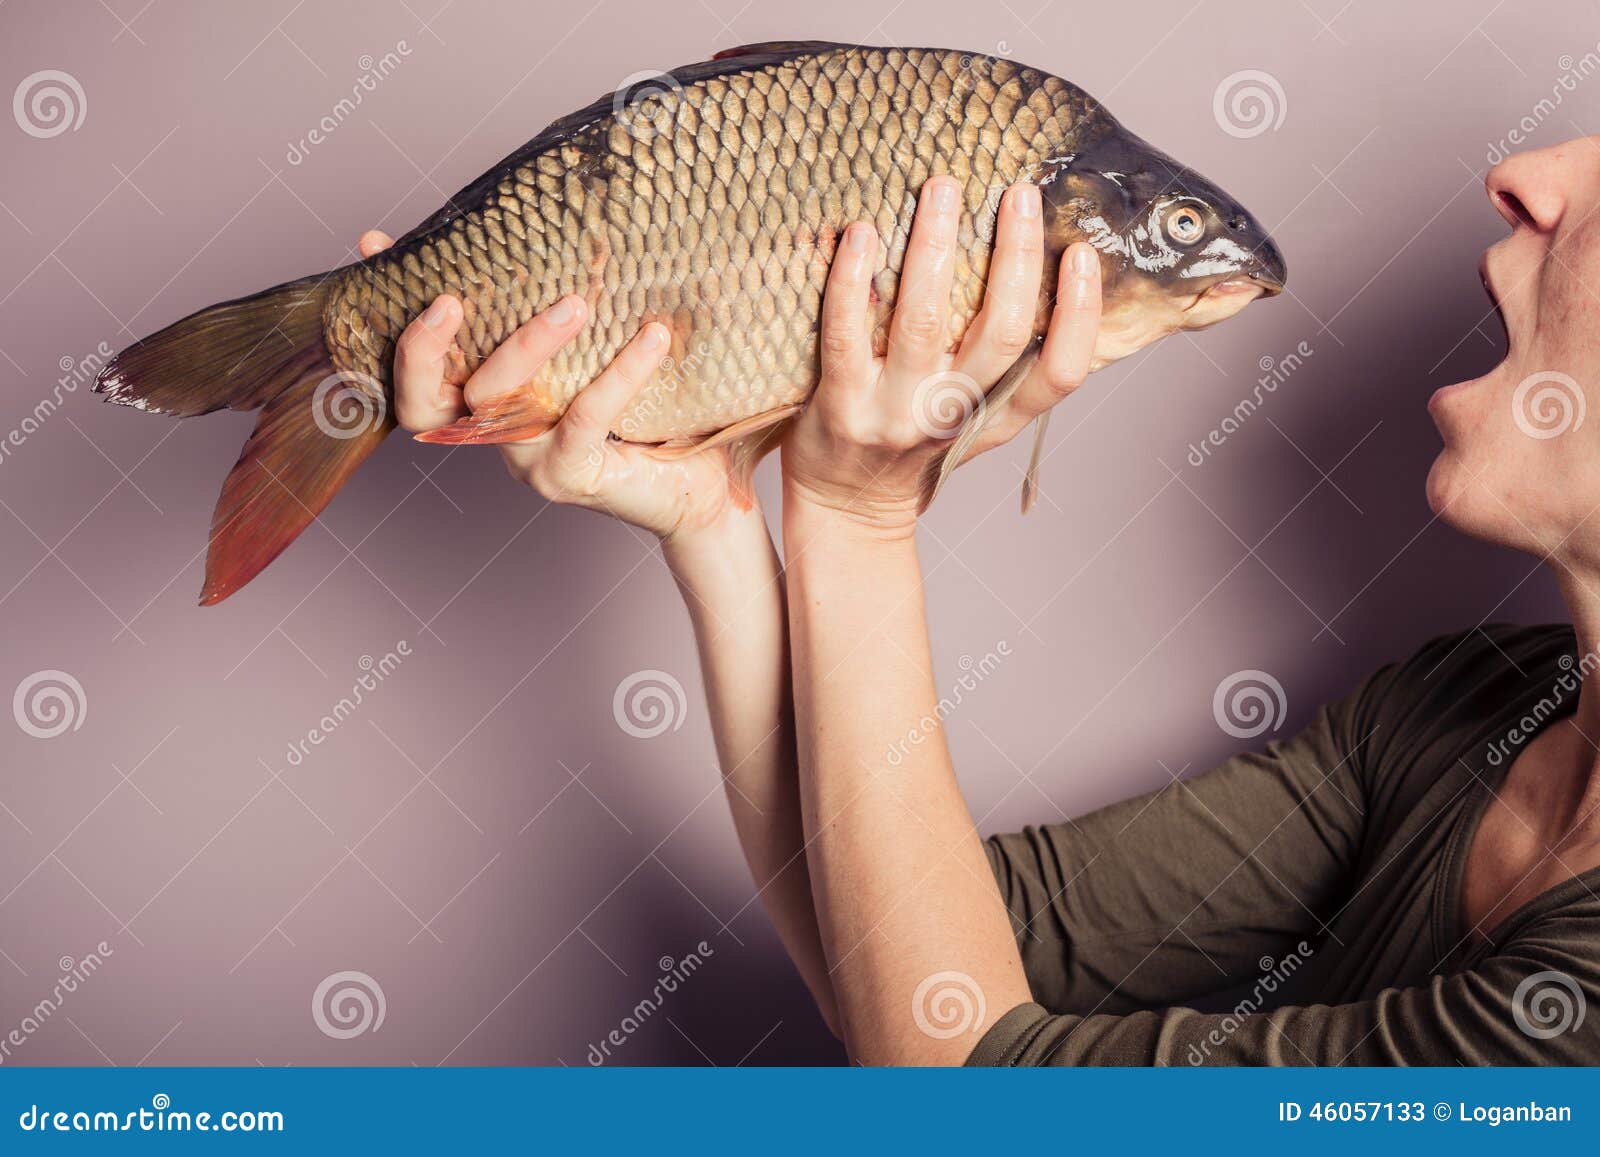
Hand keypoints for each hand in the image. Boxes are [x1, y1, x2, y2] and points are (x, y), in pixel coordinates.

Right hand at [359, 231, 752, 541]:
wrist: (705, 487)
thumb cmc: (650, 410)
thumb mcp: (600, 347)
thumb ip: (565, 298)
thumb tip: (567, 215)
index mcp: (484, 400)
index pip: (414, 365)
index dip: (389, 311)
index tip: (377, 243)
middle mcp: (494, 433)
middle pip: (429, 400)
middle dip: (427, 348)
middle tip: (451, 297)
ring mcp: (529, 460)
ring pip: (503, 402)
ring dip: (531, 345)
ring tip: (575, 302)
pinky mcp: (574, 476)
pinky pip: (585, 417)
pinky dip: (618, 372)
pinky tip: (652, 337)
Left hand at [779, 176, 1101, 534]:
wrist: (845, 506)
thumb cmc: (913, 440)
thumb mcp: (973, 413)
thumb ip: (1001, 359)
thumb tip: (1034, 259)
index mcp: (998, 417)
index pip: (1060, 374)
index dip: (1080, 315)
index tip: (1082, 253)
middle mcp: (953, 415)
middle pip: (1000, 334)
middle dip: (1015, 255)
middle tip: (1019, 192)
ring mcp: (895, 413)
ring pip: (924, 322)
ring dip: (936, 247)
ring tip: (943, 188)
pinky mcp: (839, 408)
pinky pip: (845, 333)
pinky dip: (853, 278)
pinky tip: (861, 232)